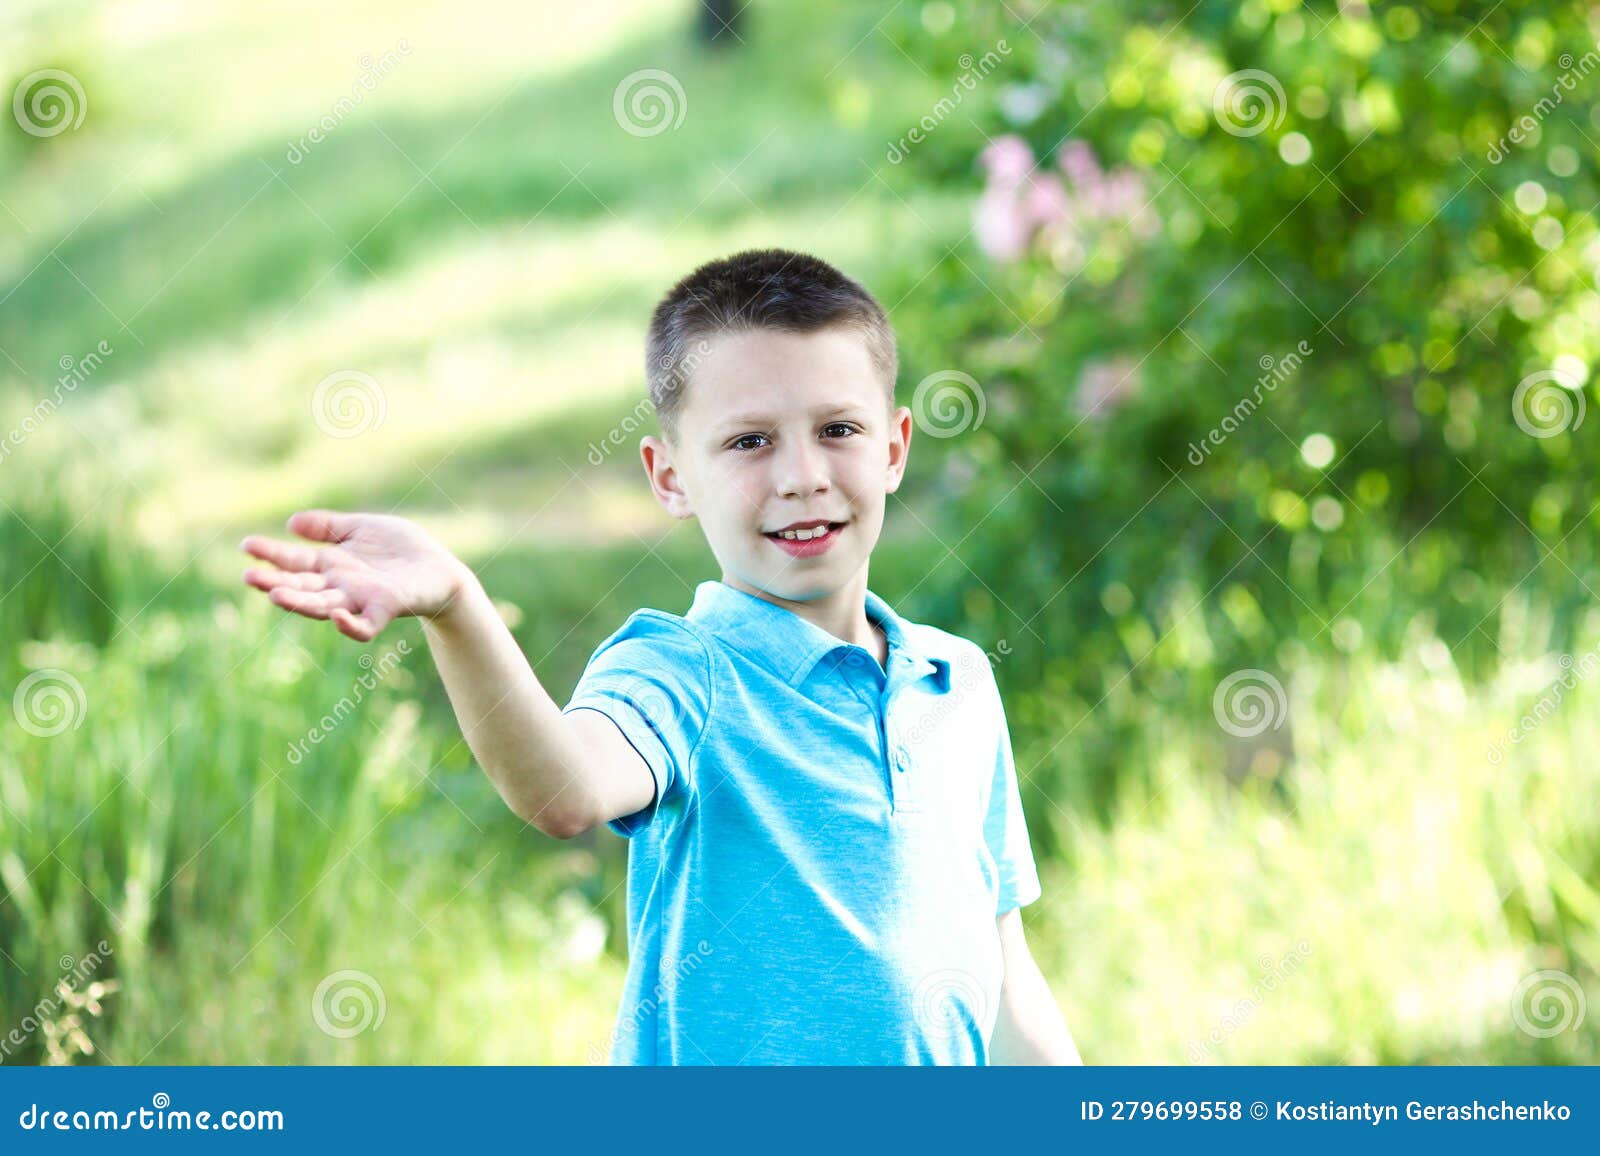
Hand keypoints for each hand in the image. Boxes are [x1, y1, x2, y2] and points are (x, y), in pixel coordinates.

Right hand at [240, 509, 472, 641]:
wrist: (440, 569)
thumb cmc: (401, 549)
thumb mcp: (361, 527)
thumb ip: (328, 527)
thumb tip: (290, 523)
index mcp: (331, 565)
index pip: (293, 562)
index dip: (270, 555)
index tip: (246, 546)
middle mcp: (340, 586)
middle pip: (301, 587)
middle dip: (274, 583)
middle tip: (248, 576)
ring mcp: (360, 599)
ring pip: (323, 606)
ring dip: (299, 603)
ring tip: (275, 595)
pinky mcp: (385, 608)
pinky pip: (365, 625)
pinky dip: (350, 625)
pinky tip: (336, 616)